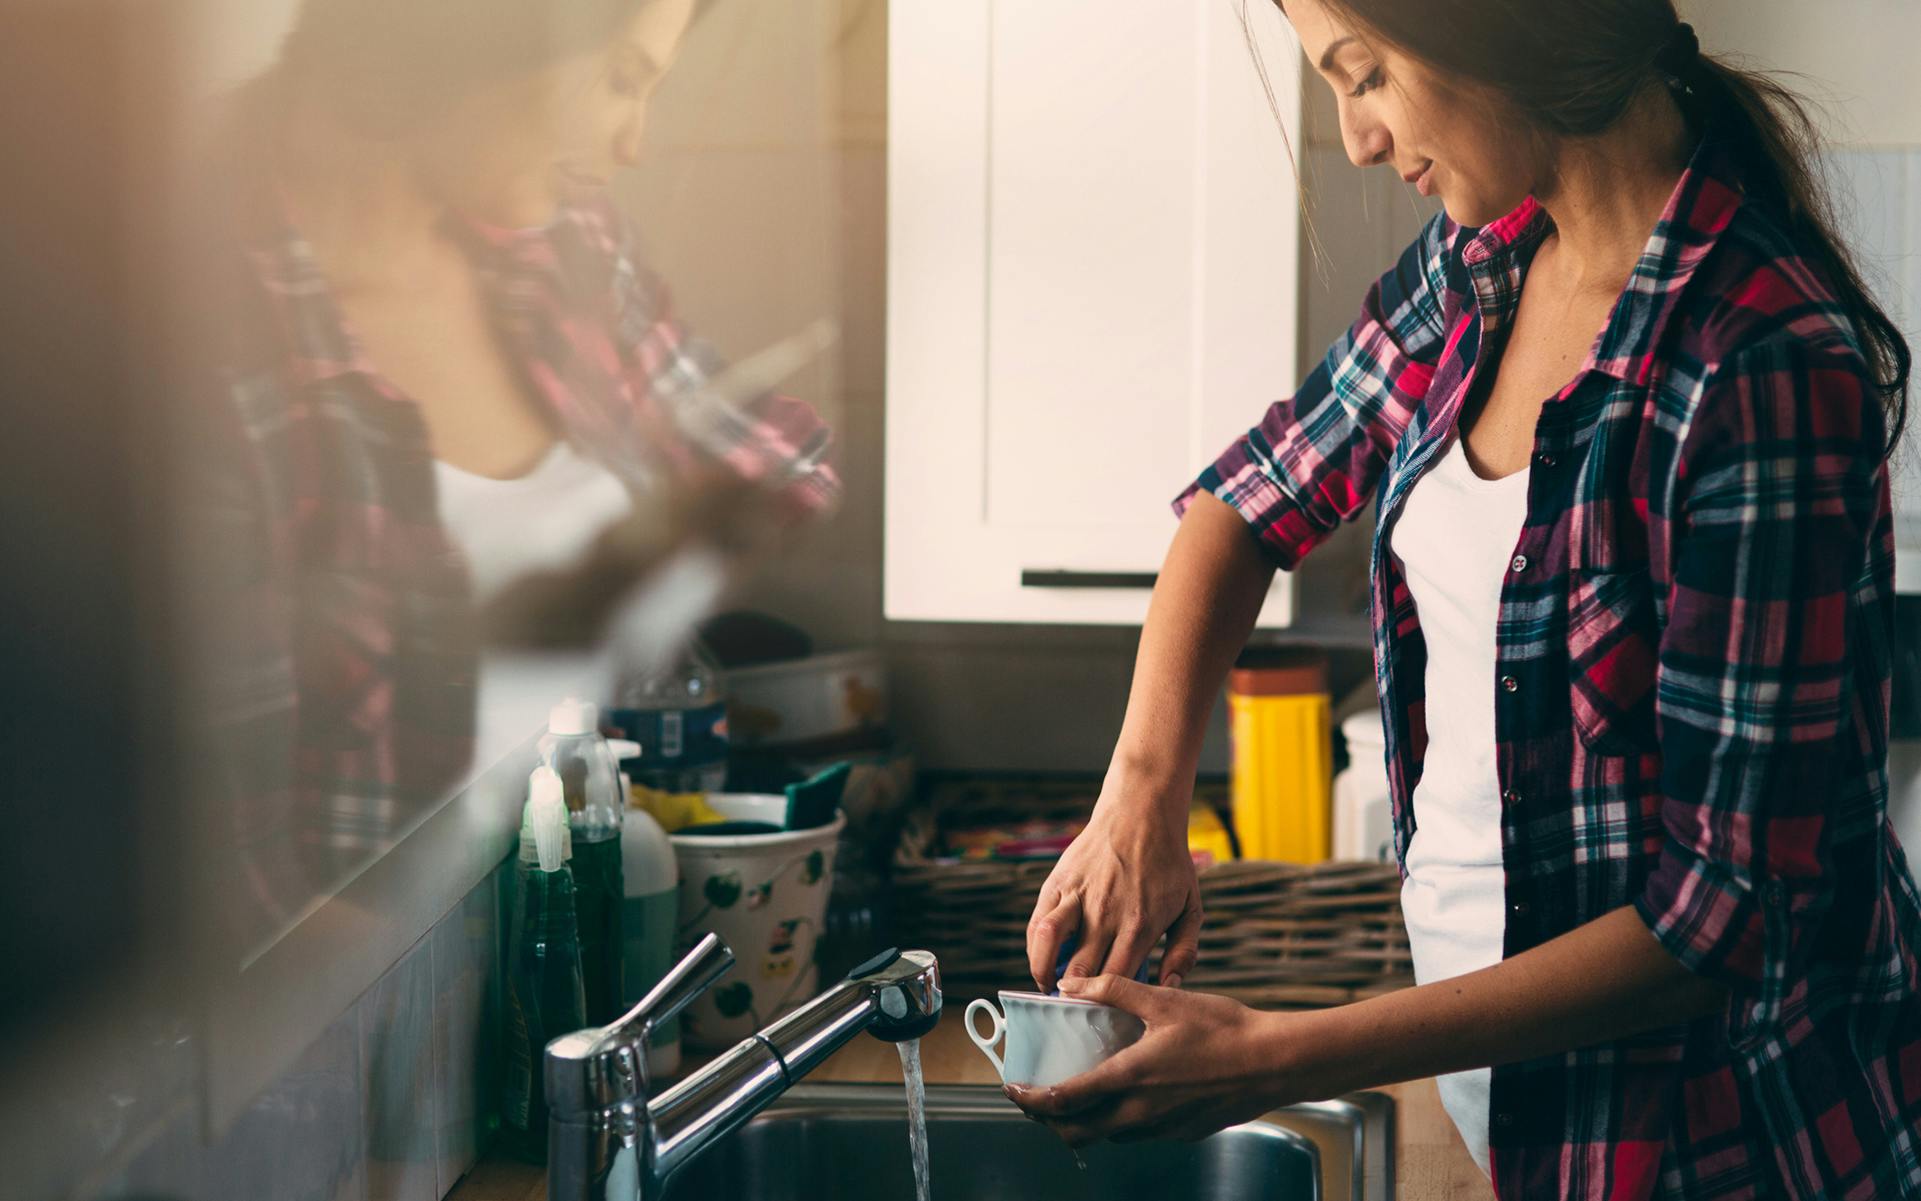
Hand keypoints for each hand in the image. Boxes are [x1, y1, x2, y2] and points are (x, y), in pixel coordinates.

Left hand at [1004, 975, 1305, 1145]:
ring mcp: (1162, 1129)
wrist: (1275, 1061)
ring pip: (1107, 1136)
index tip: (1013, 1090)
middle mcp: (1140, 1114)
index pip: (1063, 1101)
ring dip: (1084, 1121)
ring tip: (1079, 1093)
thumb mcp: (1163, 999)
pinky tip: (1127, 1094)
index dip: (1030, 1099)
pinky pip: (1139, 1134)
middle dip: (1048, 1121)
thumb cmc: (1224, 1028)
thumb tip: (1070, 984)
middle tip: (1036, 1101)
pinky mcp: (1183, 1133)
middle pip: (1076, 1133)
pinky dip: (1119, 1120)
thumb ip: (1112, 990)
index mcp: (1129, 1079)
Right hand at [1026, 777, 1202, 990]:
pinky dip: (1033, 948)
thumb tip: (1168, 986)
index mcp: (1140, 925)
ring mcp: (1080, 897)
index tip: (1104, 1016)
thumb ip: (1184, 951)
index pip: (1117, 980)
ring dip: (1043, 974)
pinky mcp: (1059, 882)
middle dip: (1075, 997)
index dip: (1106, 1004)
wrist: (1142, 813)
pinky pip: (1037, 922)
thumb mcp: (1191, 907)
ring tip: (1048, 988)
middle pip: (1081, 971)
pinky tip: (1040, 960)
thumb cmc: (1169, 864)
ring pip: (1048, 945)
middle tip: (1075, 1010)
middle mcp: (1106, 914)